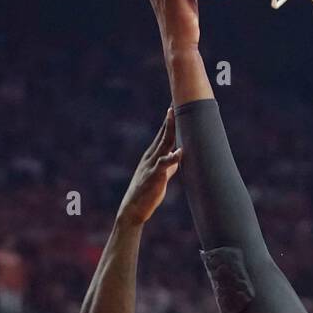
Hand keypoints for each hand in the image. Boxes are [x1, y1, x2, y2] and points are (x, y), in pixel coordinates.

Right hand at [117, 110, 181, 225]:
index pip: (163, 134)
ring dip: (169, 130)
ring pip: (163, 145)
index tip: (176, 106)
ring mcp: (152, 165)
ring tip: (175, 117)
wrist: (133, 209)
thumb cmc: (147, 193)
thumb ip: (169, 166)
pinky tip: (179, 152)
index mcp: (153, 155)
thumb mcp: (160, 176)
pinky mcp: (154, 177)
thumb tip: (178, 157)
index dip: (170, 120)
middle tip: (176, 103)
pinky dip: (172, 158)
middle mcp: (151, 156)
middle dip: (170, 119)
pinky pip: (164, 165)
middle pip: (163, 134)